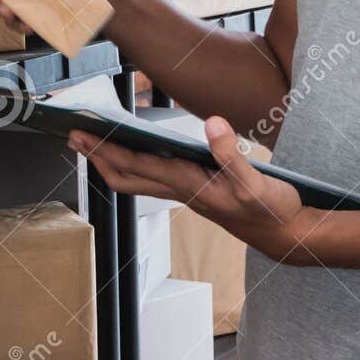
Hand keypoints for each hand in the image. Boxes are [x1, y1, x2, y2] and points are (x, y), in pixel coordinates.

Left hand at [68, 115, 310, 262]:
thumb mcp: (256, 181)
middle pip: (127, 176)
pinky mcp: (198, 191)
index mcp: (190, 184)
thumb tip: (212, 123)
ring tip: (95, 143)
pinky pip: (156, 178)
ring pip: (139, 179)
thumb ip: (232, 153)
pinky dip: (138, 164)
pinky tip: (138, 151)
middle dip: (97, 156)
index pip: (137, 165)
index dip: (106, 149)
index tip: (83, 134)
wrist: (286, 236)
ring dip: (113, 162)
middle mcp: (183, 190)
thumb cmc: (272, 210)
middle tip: (73, 136)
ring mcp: (188, 193)